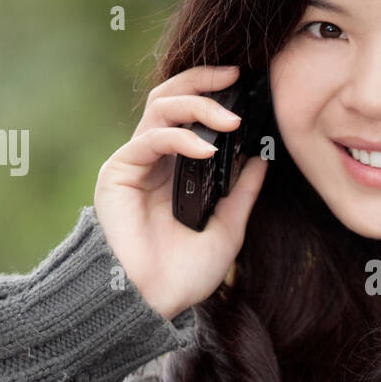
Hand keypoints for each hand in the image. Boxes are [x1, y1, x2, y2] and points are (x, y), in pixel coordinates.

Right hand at [93, 64, 269, 319]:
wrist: (152, 303)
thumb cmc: (184, 274)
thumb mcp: (227, 228)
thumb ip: (241, 192)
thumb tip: (262, 159)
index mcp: (176, 169)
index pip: (191, 114)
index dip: (214, 93)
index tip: (246, 84)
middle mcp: (153, 160)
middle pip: (171, 98)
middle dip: (203, 81)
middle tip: (236, 77)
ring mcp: (134, 163)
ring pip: (160, 108)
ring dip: (198, 105)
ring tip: (230, 120)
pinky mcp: (118, 173)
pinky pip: (150, 139)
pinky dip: (181, 137)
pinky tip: (208, 149)